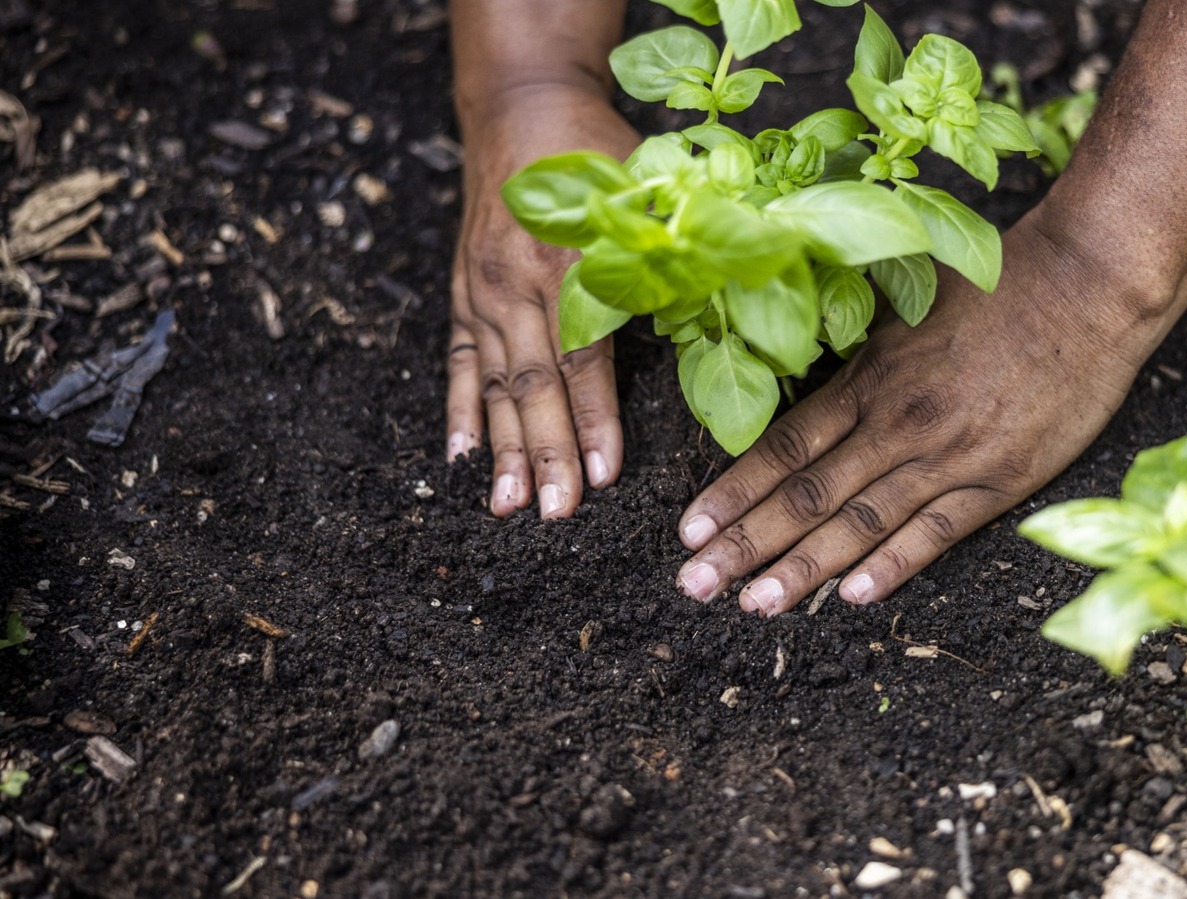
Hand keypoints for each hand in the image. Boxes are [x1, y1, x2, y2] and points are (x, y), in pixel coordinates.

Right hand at [446, 86, 640, 516]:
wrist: (519, 103)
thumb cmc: (595, 147)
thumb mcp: (644, 187)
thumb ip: (670, 253)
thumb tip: (717, 315)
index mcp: (571, 261)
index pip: (584, 357)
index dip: (595, 418)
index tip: (604, 474)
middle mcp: (516, 281)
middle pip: (533, 383)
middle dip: (546, 453)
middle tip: (556, 513)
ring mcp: (483, 289)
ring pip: (494, 382)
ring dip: (502, 447)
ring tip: (507, 504)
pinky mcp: (463, 291)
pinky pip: (459, 360)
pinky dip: (457, 410)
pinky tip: (457, 457)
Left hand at [672, 217, 1175, 614]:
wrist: (1087, 288)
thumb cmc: (996, 286)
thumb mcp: (905, 304)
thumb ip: (852, 347)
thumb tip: (795, 361)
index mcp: (869, 378)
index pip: (782, 447)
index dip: (732, 492)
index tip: (688, 531)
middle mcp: (896, 423)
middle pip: (805, 495)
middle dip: (744, 544)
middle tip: (694, 585)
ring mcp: (947, 456)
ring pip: (859, 523)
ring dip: (803, 569)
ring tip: (754, 606)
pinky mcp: (999, 481)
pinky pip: (936, 533)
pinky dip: (892, 566)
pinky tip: (852, 598)